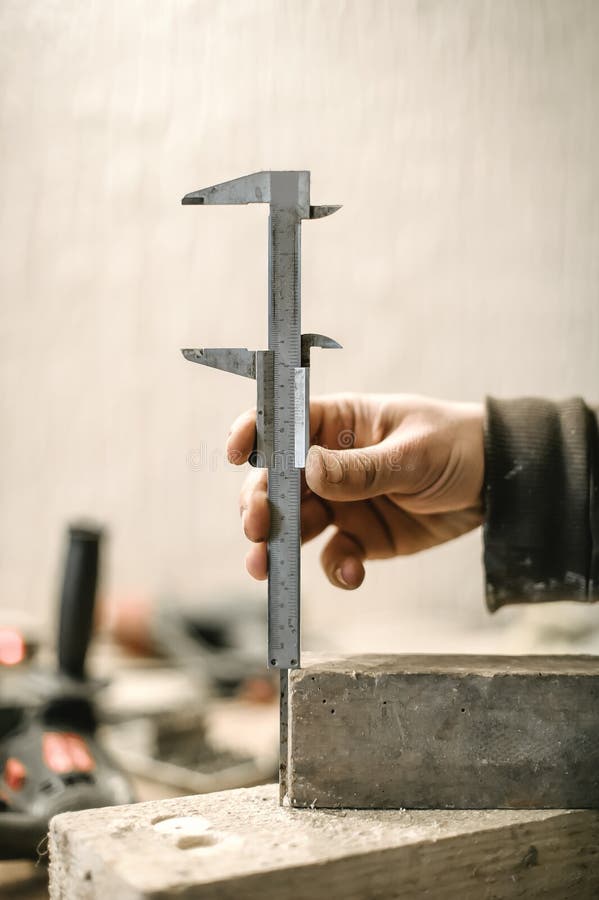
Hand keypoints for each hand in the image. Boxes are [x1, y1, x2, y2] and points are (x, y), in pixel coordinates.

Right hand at [227, 394, 483, 589]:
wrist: (498, 486)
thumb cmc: (456, 446)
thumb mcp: (412, 453)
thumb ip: (362, 468)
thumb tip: (309, 470)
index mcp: (339, 424)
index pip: (283, 422)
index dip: (254, 434)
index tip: (236, 454)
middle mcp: (330, 463)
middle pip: (277, 482)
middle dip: (259, 504)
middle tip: (255, 527)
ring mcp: (343, 502)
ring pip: (294, 525)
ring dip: (277, 547)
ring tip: (266, 568)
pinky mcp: (361, 538)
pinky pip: (334, 556)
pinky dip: (335, 568)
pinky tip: (351, 573)